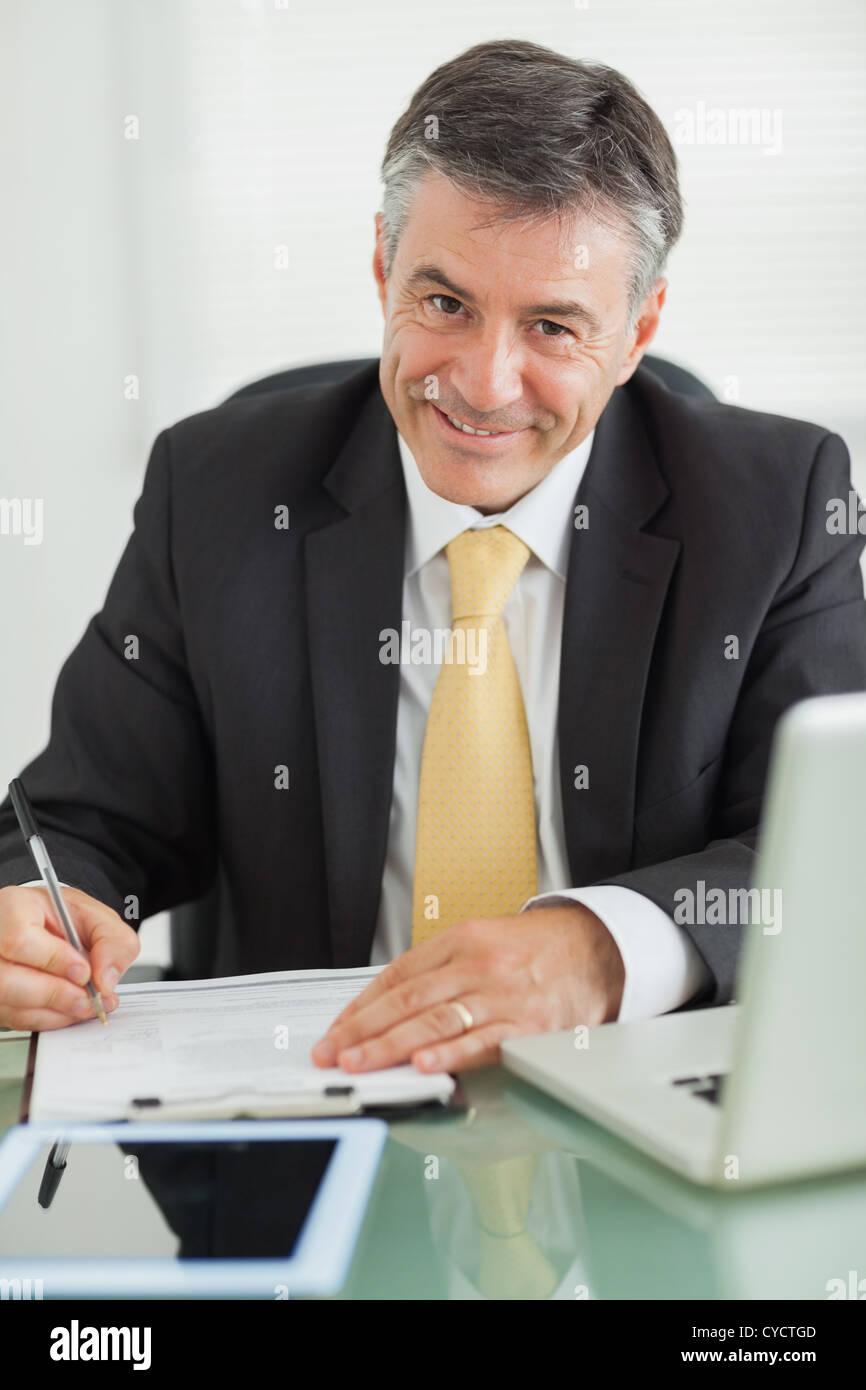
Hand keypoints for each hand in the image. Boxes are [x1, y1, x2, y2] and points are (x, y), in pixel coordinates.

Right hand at [0, 884, 139, 1029]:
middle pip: (8, 980)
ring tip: (86, 1004)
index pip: (20, 939)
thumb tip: (106, 979)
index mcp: (14, 908)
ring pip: (10, 1003)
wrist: (49, 926)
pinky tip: (71, 1009)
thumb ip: (112, 941)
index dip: (55, 960)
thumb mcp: (96, 916)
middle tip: (89, 997)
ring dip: (56, 1011)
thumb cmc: (63, 918)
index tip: (84, 972)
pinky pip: (16, 1018)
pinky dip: (49, 1019)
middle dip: (57, 994)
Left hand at [311, 904, 624, 1074]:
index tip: (336, 1031)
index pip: (399, 975)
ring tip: (361, 1062)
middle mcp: (478, 965)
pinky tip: (426, 1065)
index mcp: (462, 941)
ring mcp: (503, 994)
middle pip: (409, 998)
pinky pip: (484, 1041)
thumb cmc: (539, 950)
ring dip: (393, 1045)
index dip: (362, 1006)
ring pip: (437, 1020)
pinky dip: (453, 1055)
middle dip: (365, 1030)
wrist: (601, 948)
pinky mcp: (529, 1025)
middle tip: (333, 1054)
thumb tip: (388, 1005)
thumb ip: (440, 969)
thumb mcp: (484, 940)